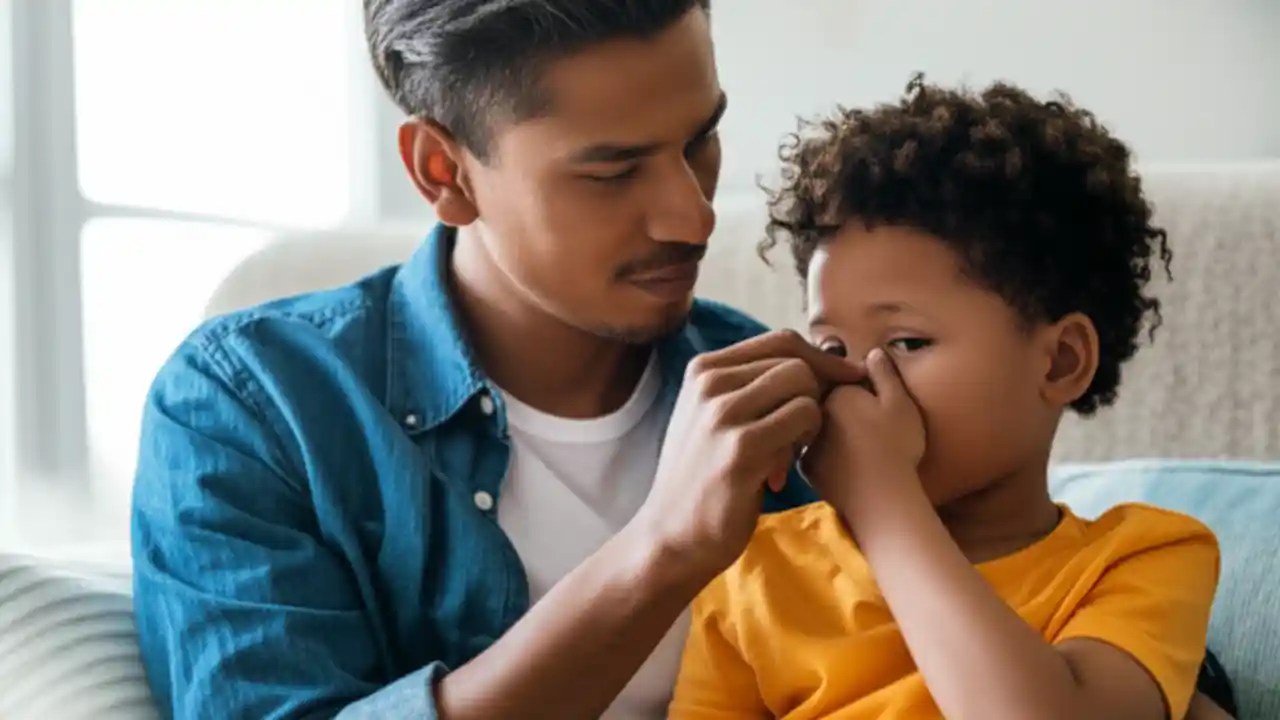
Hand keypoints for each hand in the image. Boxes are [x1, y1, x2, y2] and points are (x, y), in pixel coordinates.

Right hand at [630, 330, 864, 581]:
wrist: (671, 536)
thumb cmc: (702, 478)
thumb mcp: (712, 417)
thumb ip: (751, 386)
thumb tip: (824, 360)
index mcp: (703, 369)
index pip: (780, 340)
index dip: (821, 360)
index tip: (841, 385)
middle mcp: (710, 383)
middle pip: (798, 363)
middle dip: (814, 397)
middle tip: (797, 438)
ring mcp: (723, 414)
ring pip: (805, 387)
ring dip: (809, 423)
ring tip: (785, 455)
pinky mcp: (741, 449)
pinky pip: (803, 419)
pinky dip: (801, 446)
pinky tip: (776, 476)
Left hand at [802, 347, 925, 522]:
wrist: (882, 500)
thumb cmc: (897, 448)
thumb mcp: (900, 403)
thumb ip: (884, 373)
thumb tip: (872, 353)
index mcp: (834, 392)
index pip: (838, 377)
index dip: (859, 386)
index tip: (876, 401)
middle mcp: (812, 413)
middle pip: (824, 400)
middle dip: (841, 406)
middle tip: (872, 424)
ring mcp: (805, 441)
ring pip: (817, 425)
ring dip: (832, 429)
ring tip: (863, 444)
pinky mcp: (806, 468)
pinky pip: (815, 451)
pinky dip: (828, 453)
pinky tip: (849, 462)